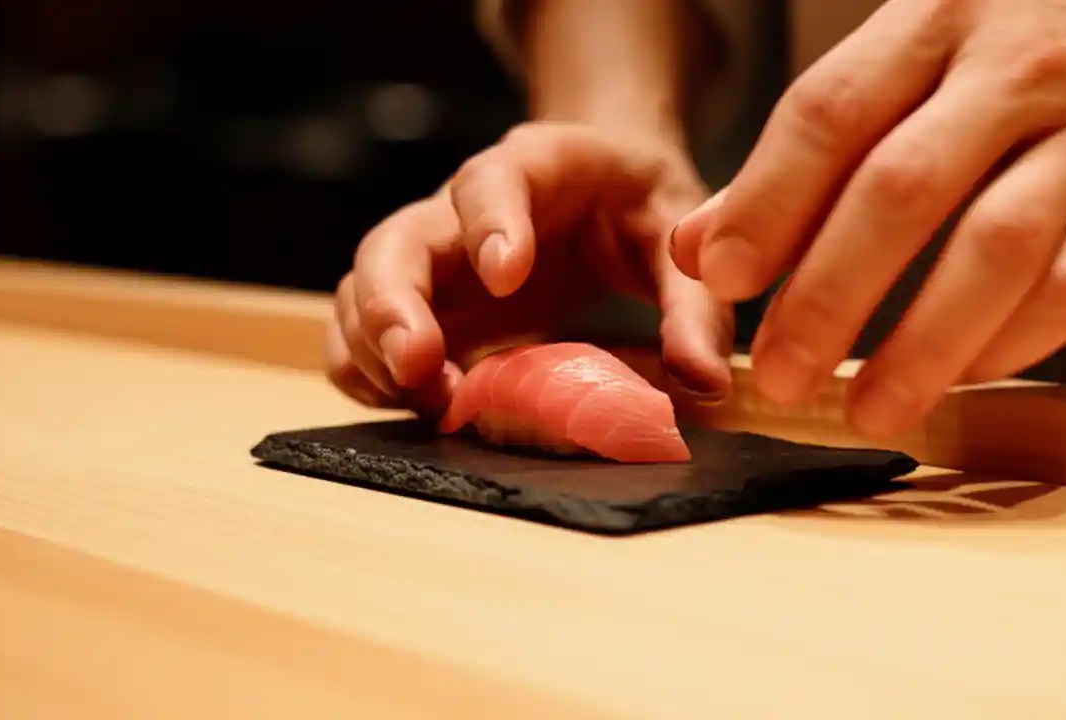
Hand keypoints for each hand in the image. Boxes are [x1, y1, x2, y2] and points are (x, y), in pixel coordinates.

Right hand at [326, 122, 733, 415]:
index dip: (491, 225)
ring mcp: (432, 259)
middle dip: (395, 304)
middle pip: (396, 242)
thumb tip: (704, 384)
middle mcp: (462, 209)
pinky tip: (405, 406)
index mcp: (536, 167)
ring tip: (426, 402)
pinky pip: (362, 331)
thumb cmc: (639, 207)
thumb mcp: (679, 241)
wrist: (604, 191)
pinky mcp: (420, 304)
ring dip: (374, 349)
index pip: (494, 181)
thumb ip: (693, 308)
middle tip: (418, 363)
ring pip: (365, 288)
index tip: (504, 276)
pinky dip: (364, 370)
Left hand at [671, 0, 1065, 437]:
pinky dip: (1008, 346)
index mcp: (934, 23)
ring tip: (863, 408)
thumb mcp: (901, 78)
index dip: (767, 202)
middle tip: (779, 372)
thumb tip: (694, 248)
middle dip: (829, 292)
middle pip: (903, 190)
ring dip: (921, 345)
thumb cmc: (1002, 74)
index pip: (831, 112)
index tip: (720, 279)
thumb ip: (796, 162)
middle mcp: (1014, 71)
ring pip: (996, 251)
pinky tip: (953, 378)